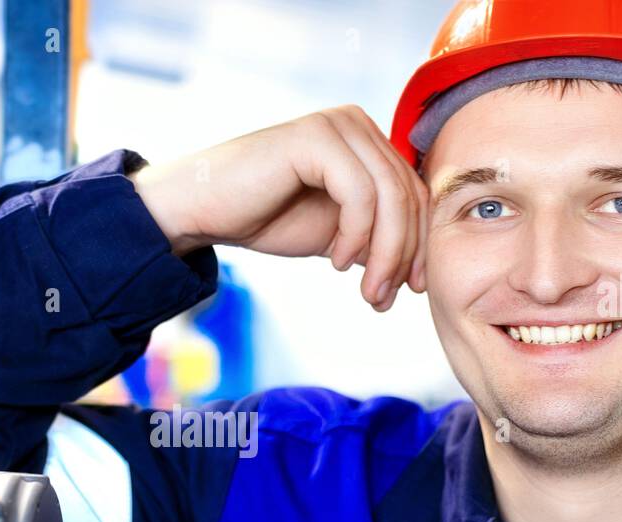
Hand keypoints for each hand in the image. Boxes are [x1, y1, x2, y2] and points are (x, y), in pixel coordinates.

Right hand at [129, 105, 428, 310]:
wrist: (201, 210)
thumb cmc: (262, 217)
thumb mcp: (334, 230)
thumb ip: (373, 233)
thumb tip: (417, 264)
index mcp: (365, 140)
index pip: (414, 192)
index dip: (419, 244)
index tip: (412, 289)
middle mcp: (356, 123)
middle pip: (408, 194)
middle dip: (404, 255)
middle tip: (384, 299)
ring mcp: (337, 126)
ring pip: (390, 197)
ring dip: (385, 254)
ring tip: (368, 292)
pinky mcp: (316, 138)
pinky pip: (360, 194)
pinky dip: (357, 235)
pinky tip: (336, 262)